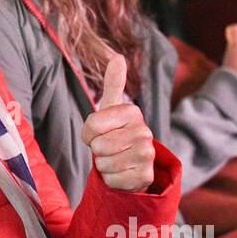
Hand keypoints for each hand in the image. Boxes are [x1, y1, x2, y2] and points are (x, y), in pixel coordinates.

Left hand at [82, 55, 154, 191]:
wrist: (131, 165)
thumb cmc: (116, 134)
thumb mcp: (111, 109)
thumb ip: (113, 84)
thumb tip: (118, 57)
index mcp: (132, 112)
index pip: (92, 125)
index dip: (88, 134)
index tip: (98, 134)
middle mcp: (145, 132)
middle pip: (98, 146)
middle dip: (98, 151)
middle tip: (109, 149)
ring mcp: (148, 155)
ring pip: (104, 164)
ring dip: (104, 166)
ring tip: (115, 160)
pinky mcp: (145, 177)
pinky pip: (113, 180)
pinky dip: (112, 180)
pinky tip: (122, 174)